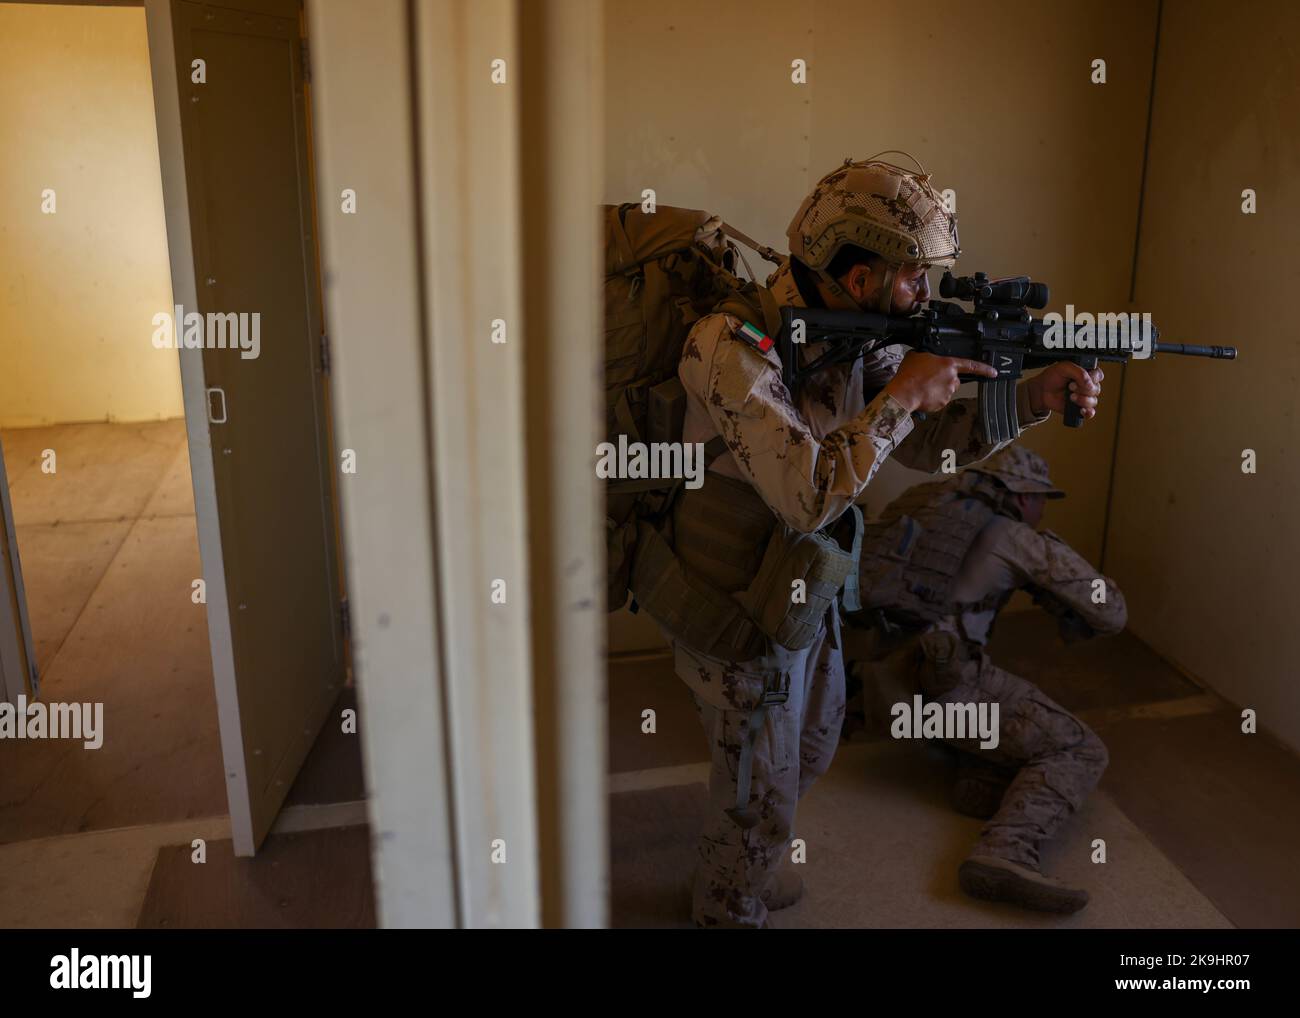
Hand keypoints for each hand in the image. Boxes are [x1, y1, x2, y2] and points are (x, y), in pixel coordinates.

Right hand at [882, 352, 998, 413]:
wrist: (904, 392)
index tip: (993, 372)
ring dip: (938, 389)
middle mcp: (952, 379)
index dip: (984, 369)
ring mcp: (948, 392)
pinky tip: (924, 395)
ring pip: (947, 390)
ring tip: (924, 387)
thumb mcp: (917, 356)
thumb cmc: (909, 374)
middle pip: (954, 379)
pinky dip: (934, 398)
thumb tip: (925, 357)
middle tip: (930, 379)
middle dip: (946, 380)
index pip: (971, 365)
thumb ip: (927, 356)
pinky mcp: (942, 403)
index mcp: (948, 364)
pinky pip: (940, 400)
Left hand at [1025, 362, 1102, 418]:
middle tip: (1070, 386)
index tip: (1081, 379)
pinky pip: (1090, 413)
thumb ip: (1078, 372)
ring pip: (1093, 401)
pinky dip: (1088, 412)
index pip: (1098, 376)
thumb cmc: (1053, 377)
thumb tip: (1089, 383)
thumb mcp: (1064, 367)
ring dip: (1082, 400)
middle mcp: (1088, 385)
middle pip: (1096, 389)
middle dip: (1083, 389)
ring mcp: (1085, 397)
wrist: (1042, 390)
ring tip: (1070, 397)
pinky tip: (1081, 410)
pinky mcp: (1080, 408)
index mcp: (1087, 373)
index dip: (1092, 378)